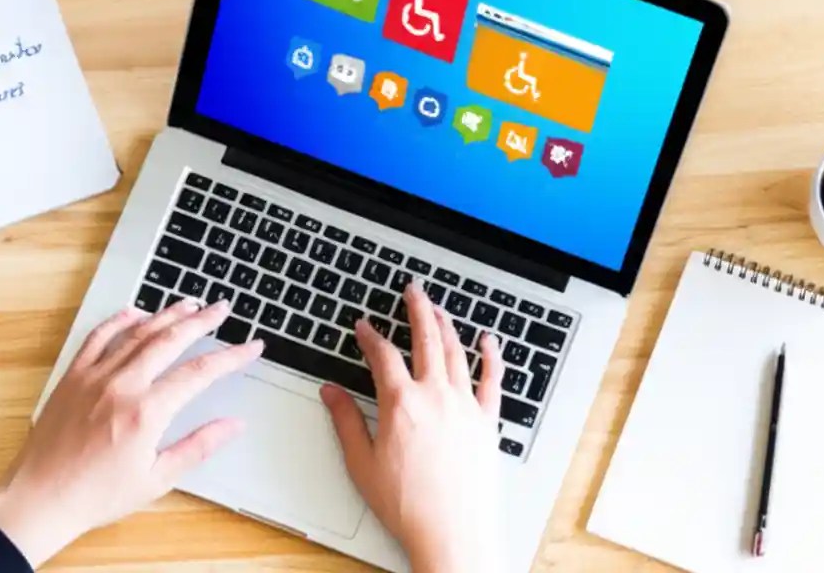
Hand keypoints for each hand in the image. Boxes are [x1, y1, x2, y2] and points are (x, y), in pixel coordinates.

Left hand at [0, 300, 261, 567]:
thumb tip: (233, 425)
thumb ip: (198, 446)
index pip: (199, 373)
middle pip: (170, 340)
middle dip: (201, 320)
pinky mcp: (72, 377)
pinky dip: (118, 321)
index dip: (231, 357)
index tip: (251, 346)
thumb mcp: (157, 478)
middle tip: (222, 308)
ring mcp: (94, 377)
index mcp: (146, 413)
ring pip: (137, 332)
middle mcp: (121, 386)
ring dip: (166, 314)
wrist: (40, 498)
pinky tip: (135, 312)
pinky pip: (98, 338)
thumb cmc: (96, 495)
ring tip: (189, 304)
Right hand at [321, 281, 505, 572]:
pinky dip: (491, 356)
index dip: (369, 337)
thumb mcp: (362, 464)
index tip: (363, 327)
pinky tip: (488, 340)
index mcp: (401, 404)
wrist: (453, 532)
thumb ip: (346, 422)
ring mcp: (465, 406)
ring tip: (438, 308)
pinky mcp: (487, 422)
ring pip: (456, 352)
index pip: (382, 356)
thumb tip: (331, 393)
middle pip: (426, 338)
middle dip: (417, 309)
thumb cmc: (409, 505)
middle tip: (412, 290)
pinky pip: (492, 379)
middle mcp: (436, 396)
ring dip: (446, 324)